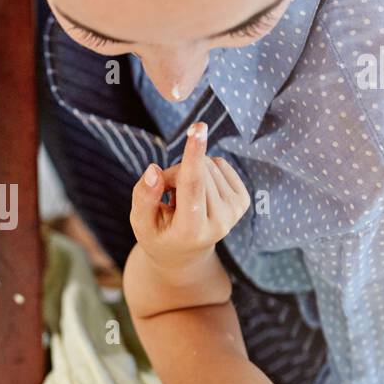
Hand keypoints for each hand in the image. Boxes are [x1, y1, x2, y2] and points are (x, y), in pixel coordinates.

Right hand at [129, 123, 250, 270]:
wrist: (184, 254)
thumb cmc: (158, 234)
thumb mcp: (140, 221)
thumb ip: (144, 196)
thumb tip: (154, 169)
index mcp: (190, 230)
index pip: (192, 187)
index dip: (193, 156)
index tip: (198, 130)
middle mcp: (219, 224)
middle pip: (198, 171)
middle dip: (175, 172)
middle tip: (167, 195)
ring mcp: (235, 213)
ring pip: (210, 165)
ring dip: (189, 172)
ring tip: (182, 198)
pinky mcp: (243, 202)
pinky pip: (220, 165)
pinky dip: (204, 171)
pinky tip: (198, 192)